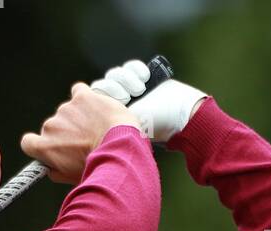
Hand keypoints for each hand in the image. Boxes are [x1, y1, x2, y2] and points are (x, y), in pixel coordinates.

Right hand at [20, 82, 141, 184]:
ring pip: (68, 112)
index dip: (39, 144)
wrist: (119, 149)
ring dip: (79, 118)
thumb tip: (51, 167)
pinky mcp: (82, 96)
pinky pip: (78, 91)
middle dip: (66, 133)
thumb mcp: (70, 178)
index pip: (28, 142)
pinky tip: (94, 106)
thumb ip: (56, 171)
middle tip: (84, 142)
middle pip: (53, 128)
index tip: (50, 147)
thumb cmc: (97, 166)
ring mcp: (66, 109)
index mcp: (44, 147)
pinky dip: (85, 98)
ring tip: (97, 129)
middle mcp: (50, 125)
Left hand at [89, 59, 206, 142]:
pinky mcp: (142, 77)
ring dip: (128, 78)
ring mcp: (130, 88)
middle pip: (104, 82)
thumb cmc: (154, 124)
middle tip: (130, 95)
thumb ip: (108, 118)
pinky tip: (145, 77)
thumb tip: (91, 113)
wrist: (179, 114)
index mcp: (110, 114)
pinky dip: (136, 69)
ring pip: (115, 73)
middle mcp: (117, 101)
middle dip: (116, 86)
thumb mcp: (127, 124)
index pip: (94, 95)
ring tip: (141, 89)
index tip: (120, 99)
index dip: (104, 91)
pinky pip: (130, 65)